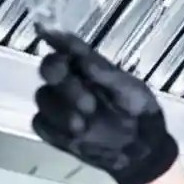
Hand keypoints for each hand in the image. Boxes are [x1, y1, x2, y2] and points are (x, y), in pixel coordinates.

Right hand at [31, 26, 178, 183]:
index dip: (56, 39)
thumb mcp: (132, 91)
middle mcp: (70, 82)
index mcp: (88, 67)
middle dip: (60, 78)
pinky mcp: (55, 131)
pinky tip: (74, 135)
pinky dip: (54, 128)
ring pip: (42, 96)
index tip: (47, 34)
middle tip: (87, 101)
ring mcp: (60, 106)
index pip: (68, 47)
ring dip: (60, 109)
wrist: (143, 149)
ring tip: (83, 124)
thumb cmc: (140, 112)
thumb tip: (83, 60)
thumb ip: (107, 75)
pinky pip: (40, 124)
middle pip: (49, 68)